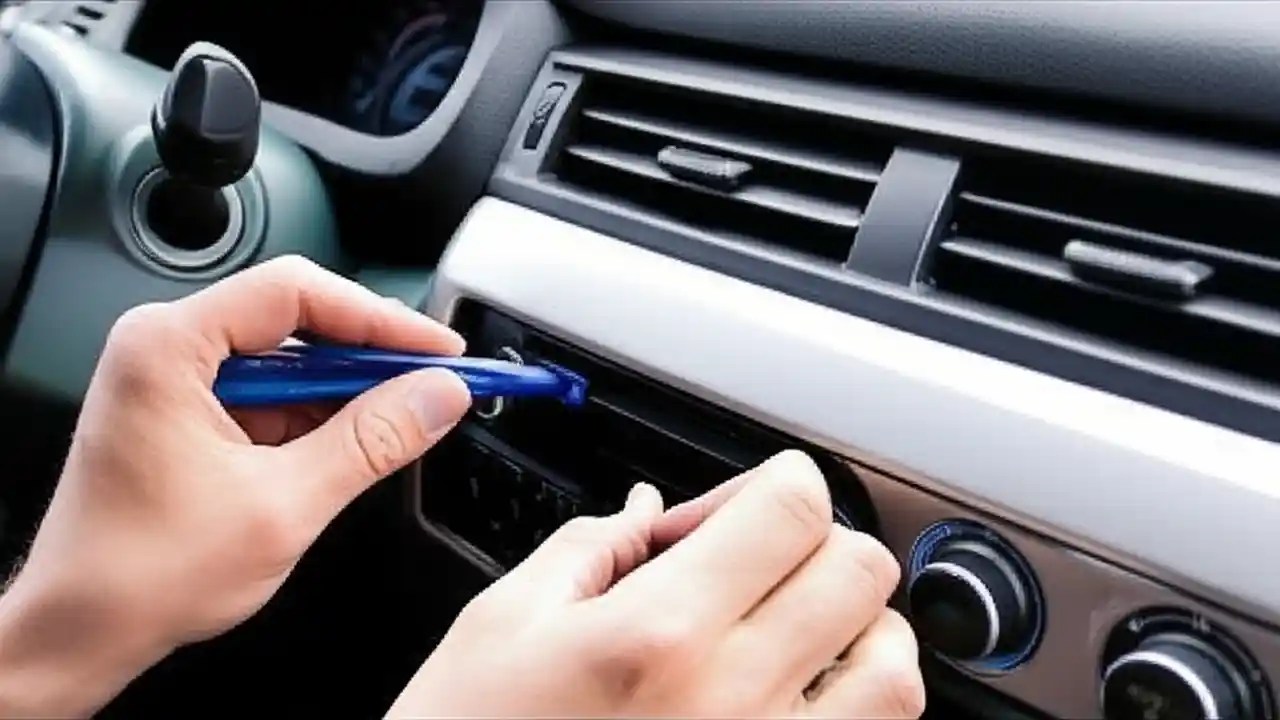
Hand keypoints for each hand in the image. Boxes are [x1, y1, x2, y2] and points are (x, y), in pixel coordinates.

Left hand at [0, 256, 471, 717]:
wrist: (81, 632)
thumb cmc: (142, 574)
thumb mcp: (283, 506)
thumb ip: (372, 442)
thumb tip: (438, 396)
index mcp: (168, 348)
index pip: (297, 294)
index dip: (381, 320)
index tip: (439, 350)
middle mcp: (165, 348)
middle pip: (296, 319)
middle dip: (372, 355)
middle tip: (437, 382)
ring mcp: (174, 379)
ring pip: (289, 358)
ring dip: (348, 390)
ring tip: (406, 418)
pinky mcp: (188, 412)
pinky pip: (271, 393)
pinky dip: (319, 416)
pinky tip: (357, 442)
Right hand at [388, 450, 924, 718]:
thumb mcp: (501, 625)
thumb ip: (591, 548)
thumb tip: (653, 511)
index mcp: (656, 636)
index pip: (793, 509)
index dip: (779, 482)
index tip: (745, 501)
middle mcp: (730, 704)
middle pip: (860, 572)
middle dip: (816, 542)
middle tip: (761, 558)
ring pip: (895, 671)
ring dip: (861, 628)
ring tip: (803, 627)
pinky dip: (859, 703)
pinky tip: (806, 694)